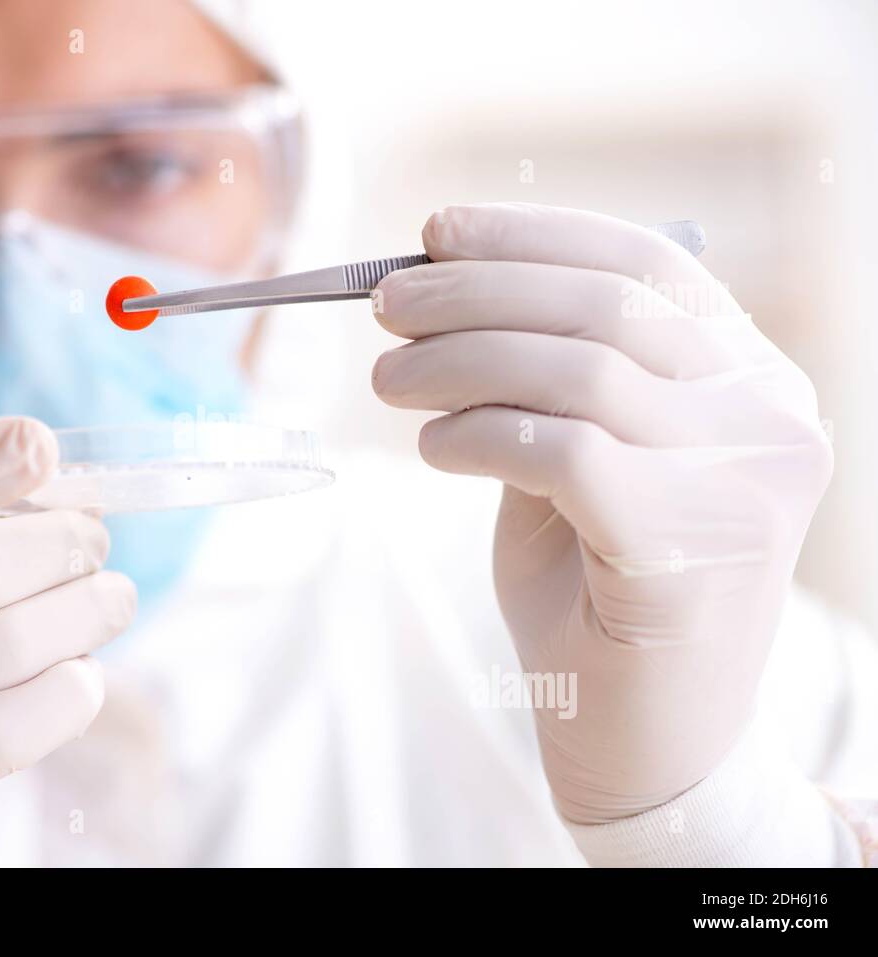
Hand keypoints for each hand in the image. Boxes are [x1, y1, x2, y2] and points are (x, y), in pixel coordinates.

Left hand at [372, 203, 831, 822]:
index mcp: (750, 376)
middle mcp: (768, 414)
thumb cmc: (599, 594)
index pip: (645, 264)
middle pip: (607, 306)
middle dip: (476, 292)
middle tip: (386, 306)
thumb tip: (442, 285)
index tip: (435, 233)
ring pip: (581, 369)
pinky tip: (433, 447)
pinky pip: (562, 450)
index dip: (532, 235)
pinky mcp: (690, 546)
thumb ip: (542, 376)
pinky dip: (478, 434)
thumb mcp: (578, 458)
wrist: (641, 740)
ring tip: (388, 379)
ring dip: (459, 360)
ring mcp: (742, 480)